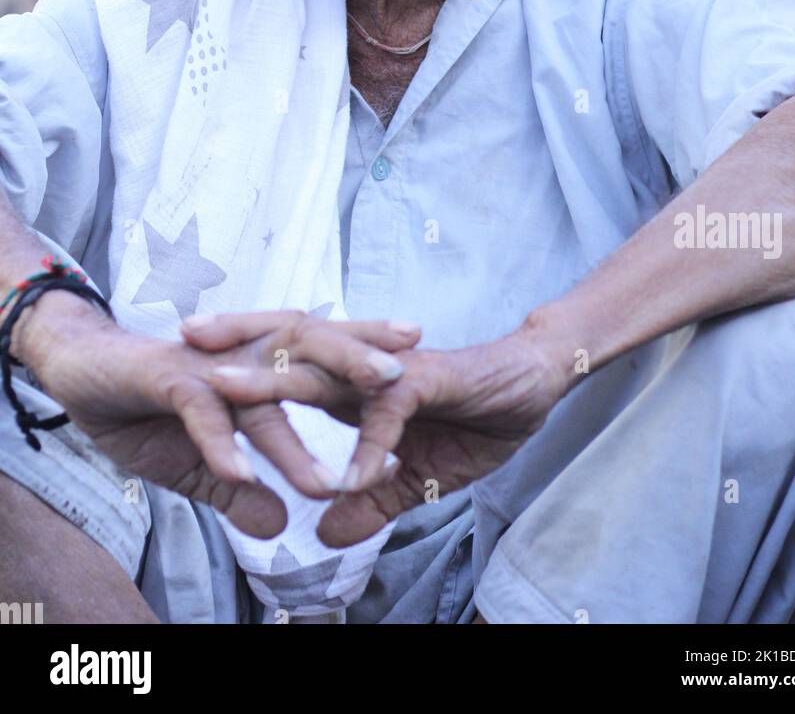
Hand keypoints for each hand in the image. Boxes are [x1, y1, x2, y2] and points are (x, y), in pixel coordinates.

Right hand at [14, 291, 418, 538]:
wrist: (77, 368)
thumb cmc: (143, 405)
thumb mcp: (196, 459)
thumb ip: (236, 487)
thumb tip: (279, 524)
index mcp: (254, 364)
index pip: (321, 353)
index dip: (367, 353)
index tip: (419, 364)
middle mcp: (238, 356)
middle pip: (307, 348)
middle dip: (356, 358)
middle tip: (407, 374)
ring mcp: (205, 365)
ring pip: (261, 386)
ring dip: (296, 426)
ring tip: (330, 471)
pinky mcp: (166, 378)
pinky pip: (200, 414)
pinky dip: (222, 447)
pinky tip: (243, 477)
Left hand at [201, 316, 563, 546]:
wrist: (536, 386)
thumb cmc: (477, 418)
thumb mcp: (417, 475)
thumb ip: (369, 499)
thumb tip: (323, 533)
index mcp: (354, 382)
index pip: (289, 362)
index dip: (243, 357)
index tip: (188, 359)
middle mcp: (364, 368)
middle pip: (291, 345)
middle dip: (237, 340)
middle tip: (181, 338)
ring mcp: (393, 371)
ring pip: (322, 368)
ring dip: (272, 378)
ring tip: (222, 386)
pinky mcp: (431, 381)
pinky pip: (389, 413)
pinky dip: (368, 445)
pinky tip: (349, 474)